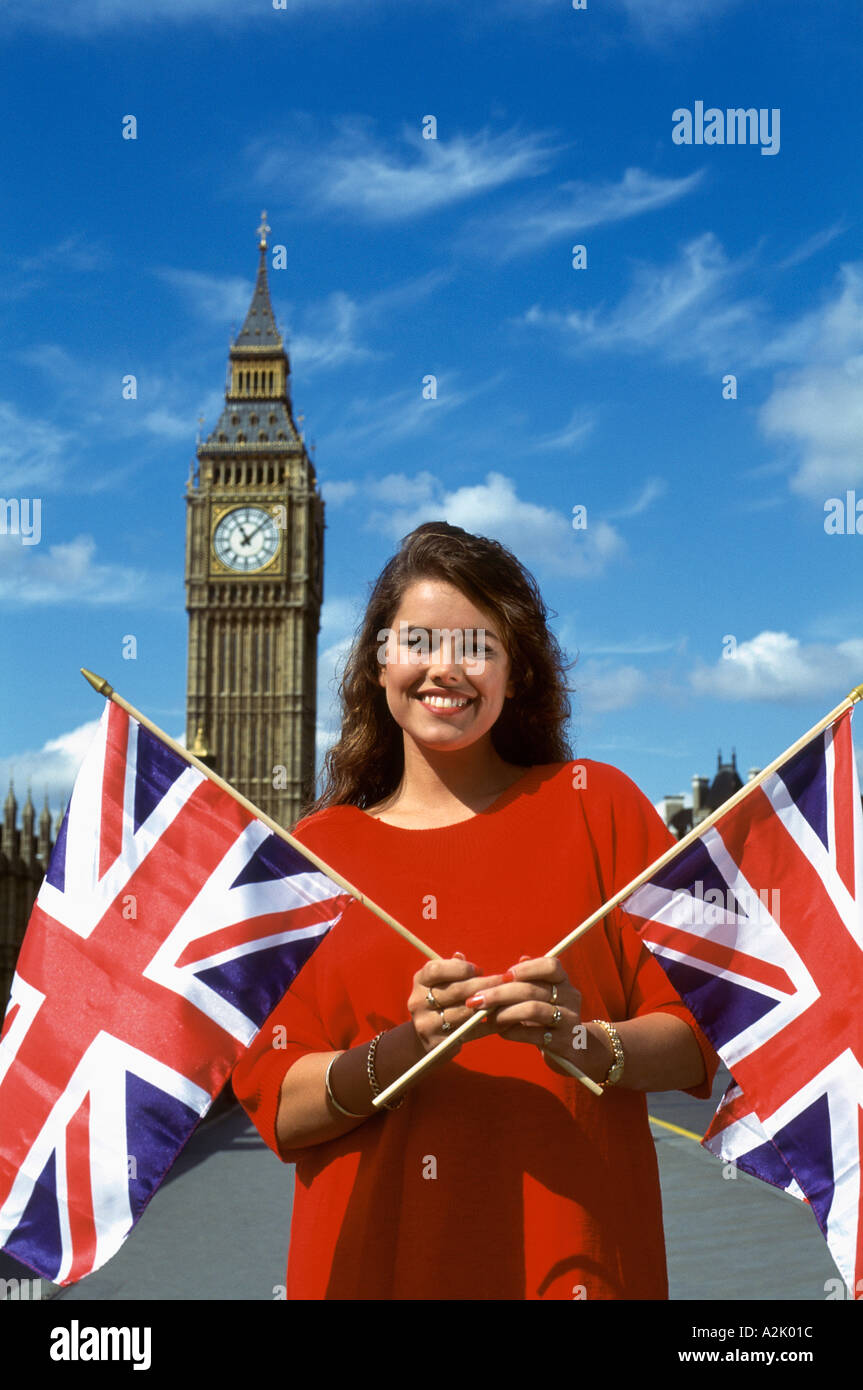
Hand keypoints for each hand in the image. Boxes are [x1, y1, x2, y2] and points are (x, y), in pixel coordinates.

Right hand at [409, 954, 504, 1057]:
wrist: (424, 1036)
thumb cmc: (441, 1000)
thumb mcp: (441, 982)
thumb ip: (451, 968)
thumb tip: (461, 956)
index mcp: (420, 981)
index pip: (436, 970)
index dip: (461, 968)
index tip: (479, 970)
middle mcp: (418, 1001)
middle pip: (455, 990)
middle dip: (483, 984)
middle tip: (504, 981)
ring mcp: (426, 1023)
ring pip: (463, 1012)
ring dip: (487, 1005)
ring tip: (505, 999)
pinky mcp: (438, 1042)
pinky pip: (469, 1031)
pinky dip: (488, 1025)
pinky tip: (502, 1019)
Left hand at [464, 955, 581, 1061]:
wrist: (571, 1047)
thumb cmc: (545, 1014)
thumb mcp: (539, 993)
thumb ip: (525, 977)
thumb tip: (511, 959)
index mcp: (563, 980)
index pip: (550, 966)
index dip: (526, 969)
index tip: (504, 976)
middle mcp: (570, 997)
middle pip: (532, 990)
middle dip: (499, 994)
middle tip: (476, 999)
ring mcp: (569, 1020)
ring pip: (532, 1010)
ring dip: (504, 1013)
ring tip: (488, 1018)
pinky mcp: (564, 1042)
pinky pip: (534, 1034)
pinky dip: (513, 1031)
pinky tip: (501, 1032)